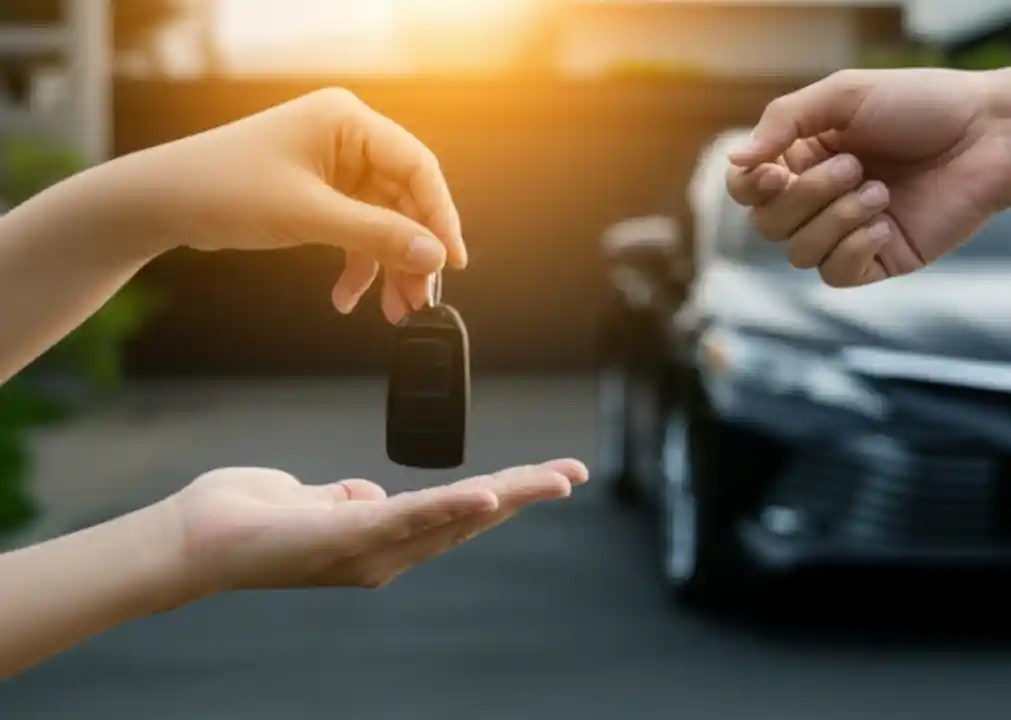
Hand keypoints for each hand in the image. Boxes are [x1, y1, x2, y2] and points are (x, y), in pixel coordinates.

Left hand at [87, 88, 463, 322]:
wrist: (161, 203)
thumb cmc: (224, 189)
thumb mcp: (308, 215)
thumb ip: (377, 235)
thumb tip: (435, 256)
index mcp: (347, 120)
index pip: (417, 167)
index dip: (441, 216)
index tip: (453, 261)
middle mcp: (347, 138)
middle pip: (404, 200)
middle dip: (411, 253)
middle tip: (420, 299)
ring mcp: (334, 167)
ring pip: (384, 222)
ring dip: (389, 267)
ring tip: (395, 312)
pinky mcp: (321, 195)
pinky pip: (357, 232)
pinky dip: (358, 266)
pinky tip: (348, 298)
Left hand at [159, 460, 587, 598]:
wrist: (194, 538)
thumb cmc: (247, 517)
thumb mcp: (310, 501)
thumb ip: (345, 501)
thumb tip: (367, 494)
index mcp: (384, 539)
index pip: (458, 512)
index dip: (507, 495)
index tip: (550, 476)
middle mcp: (387, 553)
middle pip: (472, 517)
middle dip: (527, 494)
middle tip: (575, 473)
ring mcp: (371, 549)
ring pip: (454, 518)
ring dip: (509, 497)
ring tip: (553, 480)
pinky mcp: (348, 538)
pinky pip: (409, 520)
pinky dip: (452, 508)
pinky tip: (489, 496)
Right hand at [726, 66, 1010, 286]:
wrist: (992, 134)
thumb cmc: (921, 105)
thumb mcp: (845, 94)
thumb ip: (784, 121)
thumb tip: (735, 158)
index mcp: (804, 156)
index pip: (747, 189)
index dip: (750, 187)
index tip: (776, 170)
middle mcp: (819, 198)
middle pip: (768, 225)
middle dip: (807, 197)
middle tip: (856, 165)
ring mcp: (847, 233)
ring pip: (798, 254)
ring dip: (836, 220)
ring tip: (880, 190)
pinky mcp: (878, 261)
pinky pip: (835, 275)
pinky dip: (853, 249)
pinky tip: (885, 224)